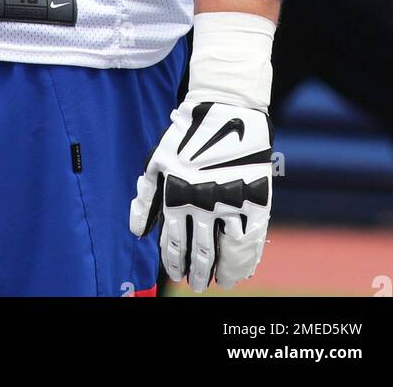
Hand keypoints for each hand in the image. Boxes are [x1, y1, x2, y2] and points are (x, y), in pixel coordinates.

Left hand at [130, 95, 272, 292]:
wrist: (225, 108)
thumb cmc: (186, 134)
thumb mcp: (157, 162)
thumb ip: (146, 199)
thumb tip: (137, 232)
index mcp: (176, 195)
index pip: (173, 243)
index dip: (174, 262)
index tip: (177, 273)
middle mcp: (201, 203)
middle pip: (199, 253)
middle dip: (197, 273)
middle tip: (197, 284)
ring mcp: (230, 203)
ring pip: (225, 253)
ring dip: (222, 272)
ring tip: (220, 282)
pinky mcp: (255, 199)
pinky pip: (250, 241)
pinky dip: (246, 260)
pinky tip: (242, 270)